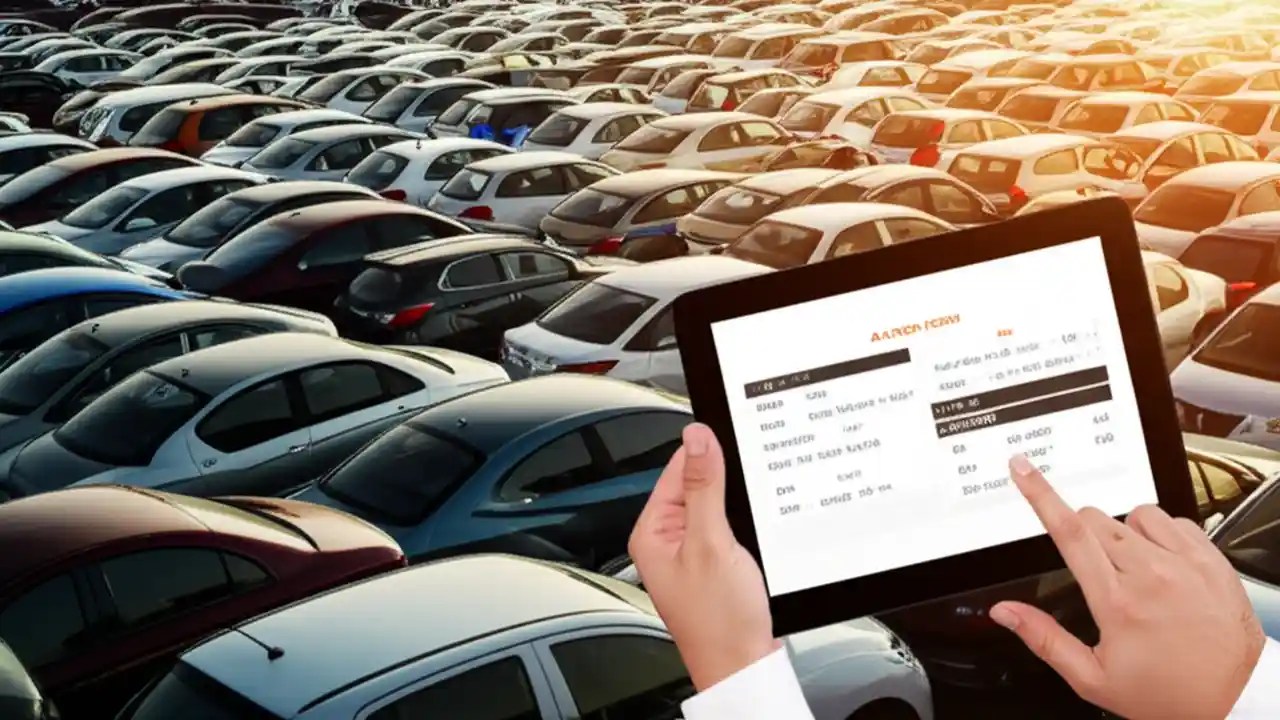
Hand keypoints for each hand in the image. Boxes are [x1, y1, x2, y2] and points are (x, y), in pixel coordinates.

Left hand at [629, 423, 776, 690]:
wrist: (743, 667)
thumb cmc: (719, 622)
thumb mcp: (711, 543)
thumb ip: (704, 487)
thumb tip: (698, 438)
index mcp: (652, 532)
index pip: (676, 470)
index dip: (707, 453)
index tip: (734, 439)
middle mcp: (666, 542)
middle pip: (697, 486)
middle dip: (725, 482)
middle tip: (752, 484)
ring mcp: (691, 554)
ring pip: (716, 506)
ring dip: (737, 505)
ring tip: (752, 517)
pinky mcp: (715, 565)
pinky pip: (728, 529)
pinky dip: (744, 525)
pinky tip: (757, 531)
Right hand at [991, 455, 1266, 719]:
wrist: (1237, 696)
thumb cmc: (1169, 693)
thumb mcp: (1094, 679)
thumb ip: (1044, 640)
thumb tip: (1005, 612)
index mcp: (1116, 602)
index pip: (1069, 532)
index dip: (1039, 494)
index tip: (1023, 469)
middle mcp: (1152, 574)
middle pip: (1096, 518)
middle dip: (1081, 531)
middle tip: (1096, 570)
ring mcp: (1185, 563)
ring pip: (1134, 514)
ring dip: (1122, 531)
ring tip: (1133, 568)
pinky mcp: (1211, 558)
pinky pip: (1173, 520)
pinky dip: (1160, 534)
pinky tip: (1162, 564)